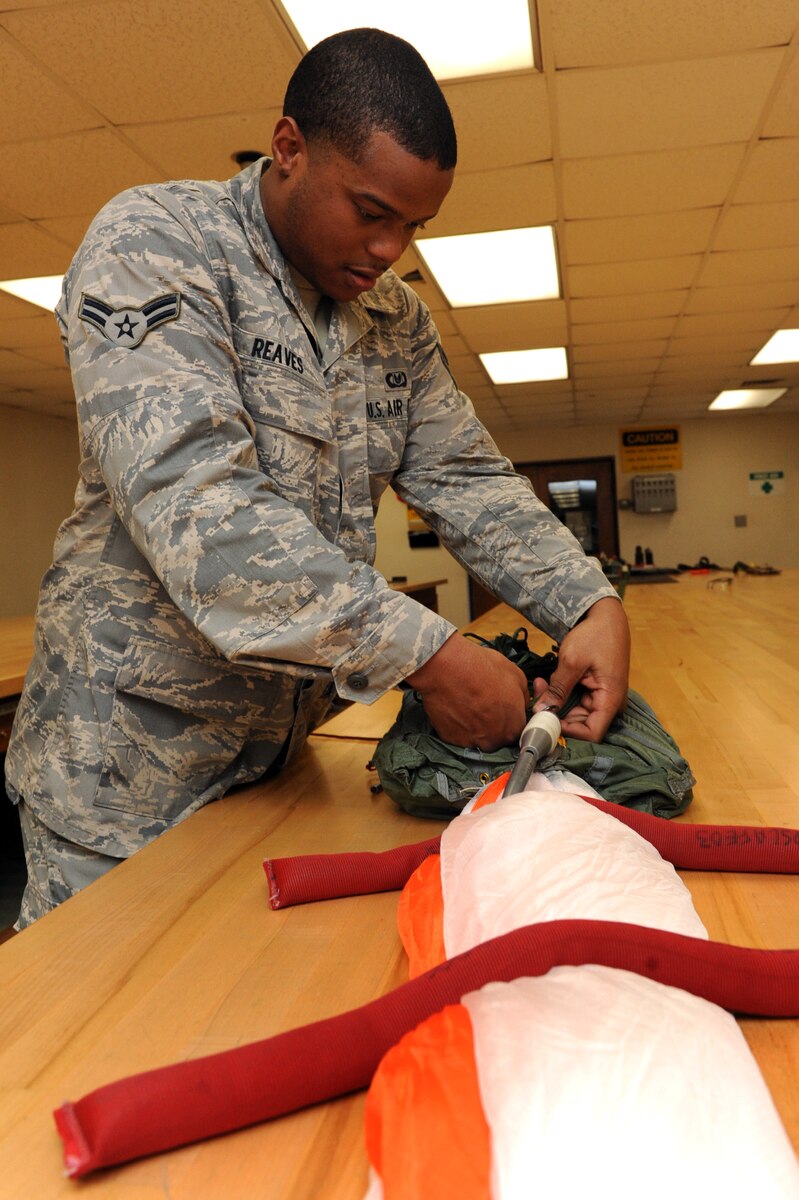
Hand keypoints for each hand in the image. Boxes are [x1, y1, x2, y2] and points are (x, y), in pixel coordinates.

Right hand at [405, 632, 527, 749]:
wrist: (445, 668)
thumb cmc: (481, 668)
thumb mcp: (516, 675)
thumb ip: (523, 697)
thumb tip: (521, 704)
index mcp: (513, 728)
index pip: (518, 730)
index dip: (511, 716)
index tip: (503, 707)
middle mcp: (494, 741)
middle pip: (497, 736)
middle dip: (493, 721)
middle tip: (484, 702)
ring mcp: (471, 743)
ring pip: (477, 737)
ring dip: (475, 724)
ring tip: (469, 703)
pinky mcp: (450, 739)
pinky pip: (458, 734)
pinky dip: (458, 724)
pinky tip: (456, 706)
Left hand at [532, 597, 629, 742]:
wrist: (605, 616)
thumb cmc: (595, 635)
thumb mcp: (572, 661)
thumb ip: (557, 689)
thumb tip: (541, 712)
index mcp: (610, 700)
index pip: (591, 734)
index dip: (567, 732)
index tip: (546, 720)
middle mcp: (608, 703)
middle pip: (579, 725)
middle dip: (554, 714)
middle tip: (536, 696)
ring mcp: (600, 697)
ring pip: (572, 713)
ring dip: (553, 702)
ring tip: (539, 684)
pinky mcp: (592, 690)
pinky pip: (572, 700)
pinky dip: (557, 693)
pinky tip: (546, 681)